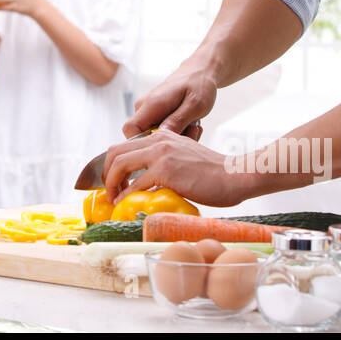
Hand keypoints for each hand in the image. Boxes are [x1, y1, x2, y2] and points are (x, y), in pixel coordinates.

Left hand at [102, 128, 247, 207]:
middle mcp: (158, 141)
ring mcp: (161, 154)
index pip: (123, 145)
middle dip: (106, 173)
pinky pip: (136, 183)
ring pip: (120, 164)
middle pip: (115, 152)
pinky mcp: (166, 170)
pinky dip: (126, 195)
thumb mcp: (183, 156)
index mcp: (161, 137)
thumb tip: (145, 178)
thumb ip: (163, 161)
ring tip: (114, 198)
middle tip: (108, 190)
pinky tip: (125, 203)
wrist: (234, 175)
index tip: (110, 179)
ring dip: (112, 184)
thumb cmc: (212, 172)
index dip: (110, 163)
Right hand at [124, 61, 218, 139]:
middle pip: (141, 136)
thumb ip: (177, 121)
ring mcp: (148, 110)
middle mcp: (145, 106)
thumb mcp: (195, 105)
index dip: (141, 143)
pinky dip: (173, 132)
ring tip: (192, 128)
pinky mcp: (154, 113)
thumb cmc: (199, 84)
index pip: (130, 129)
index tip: (164, 146)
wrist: (199, 71)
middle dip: (164, 143)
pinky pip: (157, 130)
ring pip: (151, 135)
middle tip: (190, 135)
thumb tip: (160, 137)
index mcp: (152, 103)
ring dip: (172, 138)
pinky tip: (188, 126)